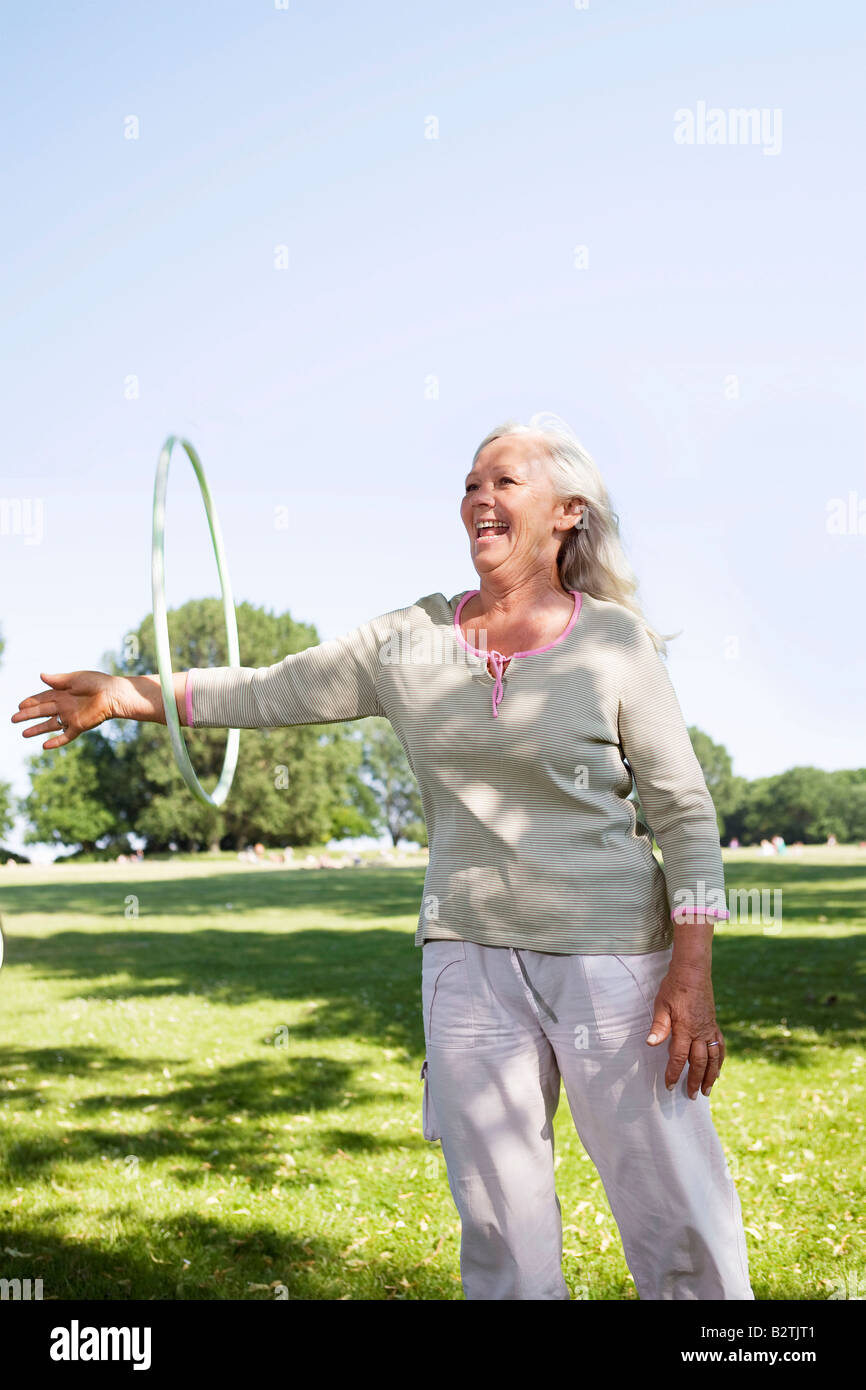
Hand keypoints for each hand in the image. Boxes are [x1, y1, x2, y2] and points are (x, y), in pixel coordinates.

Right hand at [11, 671, 122, 748]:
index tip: (19, 705)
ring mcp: (71, 717)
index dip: (30, 702)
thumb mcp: (75, 678)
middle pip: (42, 711)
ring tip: (24, 734)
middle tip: (13, 719)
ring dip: (37, 729)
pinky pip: (65, 737)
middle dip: (27, 715)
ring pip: (50, 725)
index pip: (42, 698)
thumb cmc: (96, 683)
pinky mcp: (79, 726)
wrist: (113, 694)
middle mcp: (64, 706)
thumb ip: (57, 680)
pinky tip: (44, 746)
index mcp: (62, 693)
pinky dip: (56, 741)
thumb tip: (40, 676)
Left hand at [645, 963, 724, 1097]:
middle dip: (694, 1081)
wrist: (693, 972)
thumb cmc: (674, 987)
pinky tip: (718, 1070)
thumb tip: (651, 1044)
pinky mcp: (714, 1024)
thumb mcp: (662, 1004)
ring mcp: (710, 1028)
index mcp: (685, 1028)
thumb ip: (659, 1026)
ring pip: (714, 1058)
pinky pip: (720, 1046)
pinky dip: (720, 1060)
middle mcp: (700, 1032)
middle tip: (690, 1096)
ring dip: (710, 1076)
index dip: (673, 1072)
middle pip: (699, 1062)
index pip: (679, 1057)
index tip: (668, 1085)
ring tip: (707, 1091)